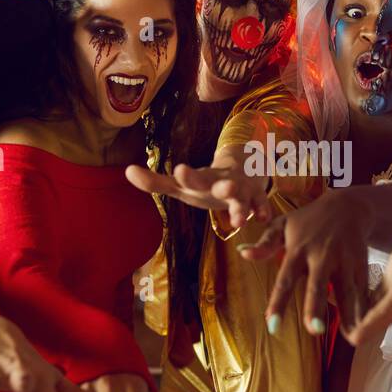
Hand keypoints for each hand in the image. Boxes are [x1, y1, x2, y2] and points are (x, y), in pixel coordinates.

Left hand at [126, 146, 270, 228]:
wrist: (242, 173)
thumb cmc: (206, 184)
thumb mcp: (182, 186)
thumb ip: (156, 182)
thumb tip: (127, 170)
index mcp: (202, 180)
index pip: (193, 178)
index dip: (187, 175)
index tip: (180, 169)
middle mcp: (221, 182)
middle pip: (220, 185)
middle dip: (222, 187)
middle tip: (224, 189)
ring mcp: (242, 190)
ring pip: (242, 199)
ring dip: (242, 208)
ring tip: (240, 221)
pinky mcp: (256, 198)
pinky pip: (261, 204)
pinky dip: (263, 210)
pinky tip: (265, 218)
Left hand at [241, 187, 370, 338]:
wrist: (348, 205)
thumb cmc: (309, 220)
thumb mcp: (283, 225)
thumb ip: (265, 244)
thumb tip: (242, 253)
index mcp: (298, 250)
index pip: (286, 280)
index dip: (279, 303)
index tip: (272, 326)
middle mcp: (321, 256)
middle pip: (317, 285)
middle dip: (316, 307)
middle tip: (314, 331)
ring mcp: (343, 260)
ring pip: (346, 290)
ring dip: (349, 314)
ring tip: (352, 337)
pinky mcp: (361, 264)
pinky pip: (362, 289)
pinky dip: (365, 308)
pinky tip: (368, 327)